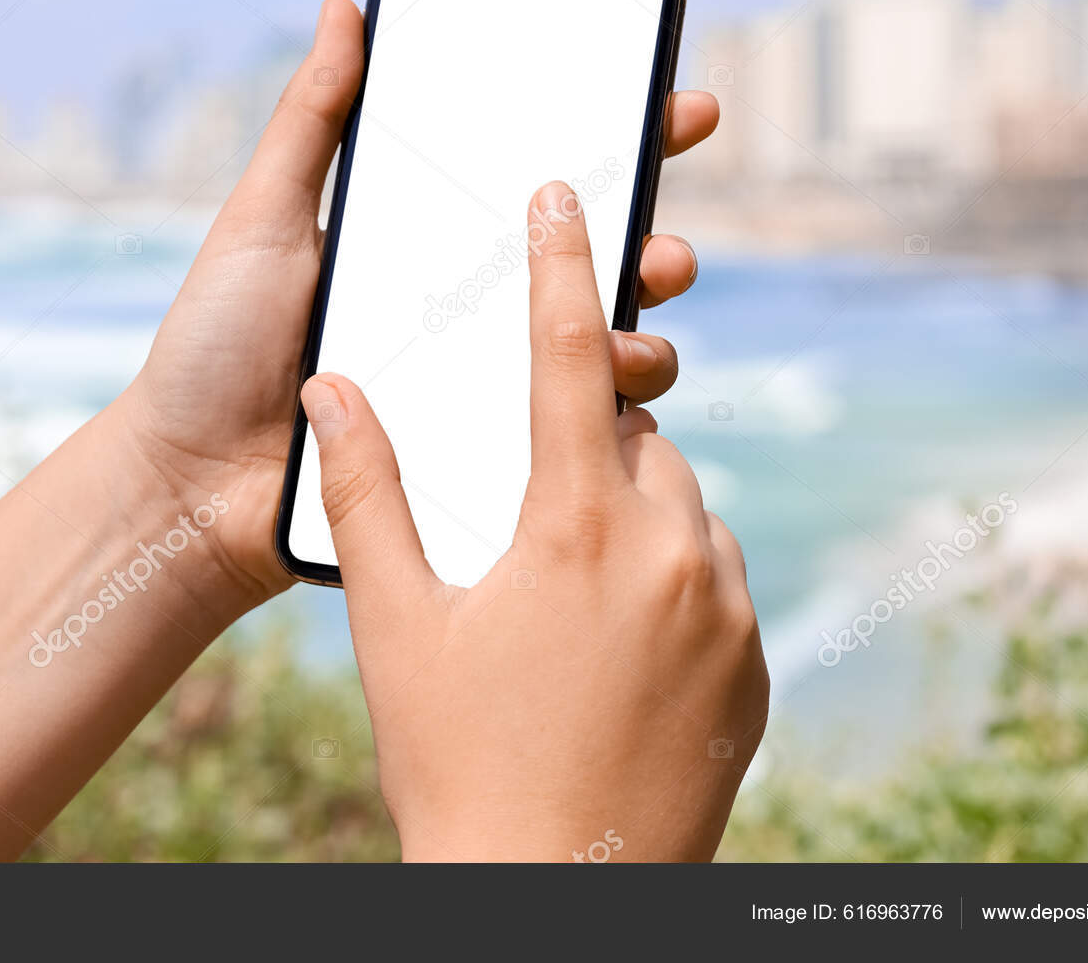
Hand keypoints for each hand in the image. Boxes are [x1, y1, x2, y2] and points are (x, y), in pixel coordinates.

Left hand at [121, 0, 721, 606]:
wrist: (189, 484)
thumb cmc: (215, 348)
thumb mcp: (264, 220)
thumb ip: (311, 121)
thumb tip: (346, 9)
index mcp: (431, 251)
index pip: (535, 192)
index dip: (614, 149)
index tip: (673, 110)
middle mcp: (468, 319)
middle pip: (588, 274)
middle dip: (653, 248)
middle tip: (665, 244)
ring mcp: (479, 397)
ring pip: (596, 359)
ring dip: (641, 336)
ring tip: (637, 328)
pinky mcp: (478, 469)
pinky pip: (564, 447)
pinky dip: (605, 422)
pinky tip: (611, 406)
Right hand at [300, 181, 768, 861]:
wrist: (556, 892)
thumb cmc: (459, 760)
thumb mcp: (395, 624)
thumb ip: (366, 493)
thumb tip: (333, 390)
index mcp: (572, 525)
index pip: (570, 355)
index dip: (561, 263)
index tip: (565, 196)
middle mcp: (670, 550)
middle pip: (636, 434)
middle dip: (588, 440)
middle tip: (529, 505)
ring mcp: (727, 610)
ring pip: (684, 504)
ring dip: (634, 512)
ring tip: (567, 592)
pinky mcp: (754, 664)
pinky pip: (719, 576)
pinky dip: (674, 576)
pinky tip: (616, 642)